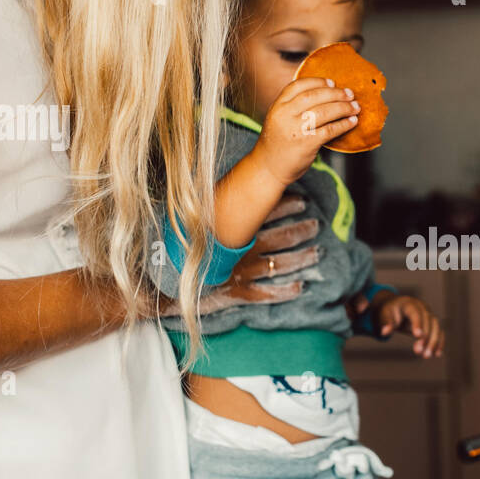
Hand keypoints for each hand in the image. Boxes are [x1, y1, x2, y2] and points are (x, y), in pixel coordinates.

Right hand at [156, 196, 318, 313]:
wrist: (161, 280)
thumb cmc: (175, 248)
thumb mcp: (190, 220)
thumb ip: (210, 206)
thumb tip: (221, 184)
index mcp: (234, 230)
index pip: (267, 213)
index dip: (287, 206)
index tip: (303, 200)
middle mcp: (244, 250)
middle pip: (282, 238)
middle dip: (302, 230)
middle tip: (316, 225)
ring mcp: (243, 273)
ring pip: (282, 264)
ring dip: (303, 258)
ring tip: (318, 252)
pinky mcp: (239, 293)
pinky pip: (268, 294)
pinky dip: (286, 291)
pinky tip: (301, 288)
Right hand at [252, 77, 358, 186]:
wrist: (268, 168)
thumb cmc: (277, 144)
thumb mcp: (278, 119)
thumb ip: (293, 107)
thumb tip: (323, 96)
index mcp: (278, 106)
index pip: (299, 85)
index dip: (318, 82)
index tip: (332, 83)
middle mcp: (285, 114)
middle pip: (314, 96)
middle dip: (335, 93)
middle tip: (350, 94)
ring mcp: (295, 129)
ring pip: (324, 111)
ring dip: (343, 108)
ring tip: (355, 107)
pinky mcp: (306, 143)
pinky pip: (329, 130)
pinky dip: (343, 124)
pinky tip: (351, 122)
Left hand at [365, 293, 443, 356]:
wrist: (396, 307)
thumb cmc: (390, 311)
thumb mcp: (385, 315)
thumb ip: (387, 323)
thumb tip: (384, 332)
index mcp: (410, 304)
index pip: (416, 313)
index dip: (418, 324)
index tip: (417, 336)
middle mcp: (423, 308)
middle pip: (429, 321)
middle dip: (426, 337)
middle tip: (420, 352)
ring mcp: (429, 315)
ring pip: (436, 327)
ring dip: (434, 342)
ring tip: (427, 356)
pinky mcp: (432, 323)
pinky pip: (438, 332)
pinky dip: (439, 343)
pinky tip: (437, 354)